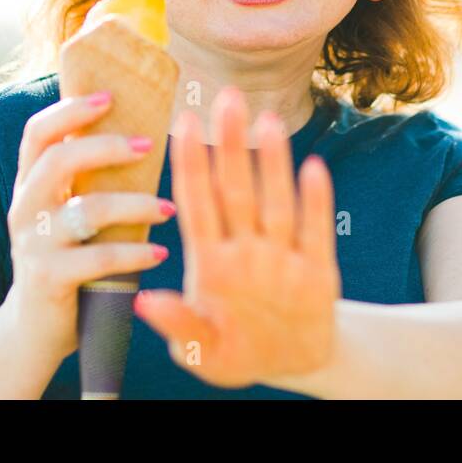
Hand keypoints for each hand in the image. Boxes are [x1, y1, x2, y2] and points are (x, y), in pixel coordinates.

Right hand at [3, 91, 173, 362]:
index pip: (37, 133)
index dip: (70, 110)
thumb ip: (88, 181)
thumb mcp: (69, 214)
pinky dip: (135, 253)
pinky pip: (98, 258)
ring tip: (170, 209)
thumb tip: (142, 133)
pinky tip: (160, 253)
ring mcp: (33, 244)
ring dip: (136, 205)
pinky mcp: (48, 278)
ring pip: (87, 210)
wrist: (35, 329)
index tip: (110, 96)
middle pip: (59, 160)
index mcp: (30, 185)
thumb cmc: (68, 260)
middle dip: (106, 147)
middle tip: (149, 145)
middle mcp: (25, 209)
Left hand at [133, 87, 340, 388]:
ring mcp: (282, 257)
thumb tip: (143, 301)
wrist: (291, 366)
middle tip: (227, 96)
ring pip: (275, 202)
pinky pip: (315, 231)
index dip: (190, 164)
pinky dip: (315, 202)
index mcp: (210, 262)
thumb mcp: (199, 351)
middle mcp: (245, 250)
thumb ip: (177, 325)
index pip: (197, 203)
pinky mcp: (318, 272)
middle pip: (235, 190)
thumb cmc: (234, 352)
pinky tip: (313, 168)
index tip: (182, 121)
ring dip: (273, 162)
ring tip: (268, 120)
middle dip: (231, 145)